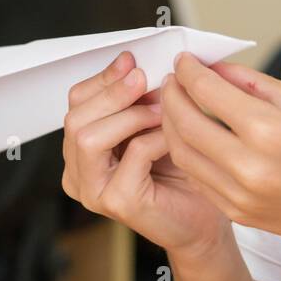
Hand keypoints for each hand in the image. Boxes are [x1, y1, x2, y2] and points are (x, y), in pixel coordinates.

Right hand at [61, 51, 230, 260]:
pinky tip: (175, 137)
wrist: (204, 220)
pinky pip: (132, 153)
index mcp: (81, 151)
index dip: (104, 78)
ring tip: (165, 110)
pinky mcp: (117, 202)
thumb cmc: (181, 174)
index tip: (132, 60)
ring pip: (91, 136)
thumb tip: (134, 63)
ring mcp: (93, 191)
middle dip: (114, 92)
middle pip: (76, 117)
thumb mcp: (155, 126)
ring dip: (132, 114)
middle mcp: (78, 172)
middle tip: (148, 79)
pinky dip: (157, 137)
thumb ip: (139, 100)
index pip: (75, 103)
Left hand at [159, 51, 280, 249]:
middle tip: (172, 81)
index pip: (206, 91)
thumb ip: (248, 83)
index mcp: (267, 129)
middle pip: (184, 124)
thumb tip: (212, 69)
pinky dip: (190, 155)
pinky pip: (199, 180)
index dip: (188, 71)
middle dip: (171, 96)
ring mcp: (241, 195)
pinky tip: (194, 139)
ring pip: (183, 155)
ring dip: (171, 127)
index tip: (184, 61)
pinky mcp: (240, 214)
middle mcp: (249, 166)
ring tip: (176, 108)